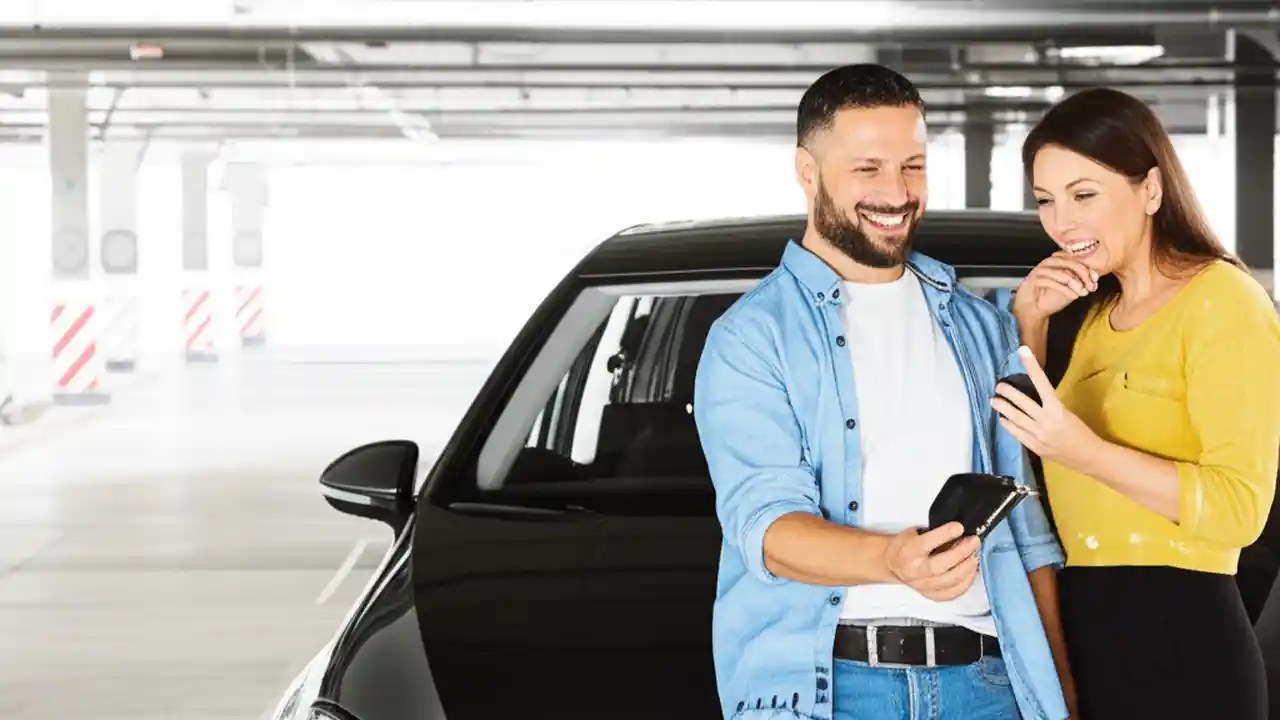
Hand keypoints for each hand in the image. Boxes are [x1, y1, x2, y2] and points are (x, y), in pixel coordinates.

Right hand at [883, 523, 980, 601]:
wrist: (893, 565)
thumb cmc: (905, 546)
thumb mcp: (912, 533)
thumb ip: (932, 532)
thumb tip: (958, 530)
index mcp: (907, 552)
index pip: (925, 544)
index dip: (944, 535)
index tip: (958, 528)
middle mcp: (914, 571)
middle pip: (940, 566)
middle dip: (961, 553)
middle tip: (973, 542)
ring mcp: (923, 585)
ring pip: (949, 581)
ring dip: (967, 568)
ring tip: (974, 556)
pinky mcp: (931, 595)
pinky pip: (952, 593)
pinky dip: (966, 582)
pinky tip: (970, 571)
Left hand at [992, 346, 1099, 469]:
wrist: (1088, 456)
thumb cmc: (1080, 431)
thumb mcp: (1067, 413)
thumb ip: (1049, 405)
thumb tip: (1032, 394)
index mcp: (1058, 409)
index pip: (1041, 382)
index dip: (1031, 366)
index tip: (1022, 351)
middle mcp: (1046, 421)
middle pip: (1021, 402)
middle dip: (1007, 392)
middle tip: (998, 385)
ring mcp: (1038, 435)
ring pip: (1014, 418)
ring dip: (1002, 408)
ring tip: (994, 401)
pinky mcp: (1034, 447)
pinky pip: (1016, 433)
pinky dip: (1007, 424)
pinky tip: (1002, 419)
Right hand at [1011, 251, 1099, 324]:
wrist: (1033, 310)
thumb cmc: (1050, 297)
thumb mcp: (1070, 289)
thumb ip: (1081, 282)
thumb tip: (1094, 279)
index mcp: (1059, 261)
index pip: (1075, 259)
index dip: (1088, 269)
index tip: (1096, 280)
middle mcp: (1049, 263)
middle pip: (1069, 262)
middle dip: (1083, 274)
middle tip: (1090, 286)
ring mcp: (1041, 270)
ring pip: (1061, 271)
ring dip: (1074, 282)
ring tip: (1082, 292)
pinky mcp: (1034, 279)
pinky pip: (1051, 282)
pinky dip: (1065, 289)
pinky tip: (1073, 296)